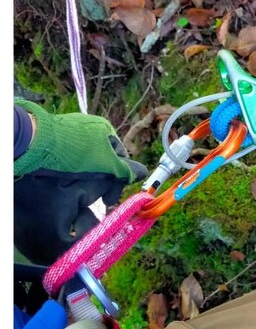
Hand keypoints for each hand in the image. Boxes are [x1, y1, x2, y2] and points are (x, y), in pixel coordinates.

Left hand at [14, 101, 147, 264]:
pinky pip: (74, 162)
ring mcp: (75, 136)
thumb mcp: (106, 162)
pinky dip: (76, 174)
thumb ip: (125, 169)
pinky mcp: (60, 143)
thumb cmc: (76, 150)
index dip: (120, 180)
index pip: (122, 158)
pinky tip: (71, 181)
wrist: (37, 142)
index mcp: (105, 130)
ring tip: (84, 190)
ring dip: (91, 180)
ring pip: (91, 164)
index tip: (111, 198)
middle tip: (99, 198)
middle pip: (106, 162)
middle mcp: (91, 131)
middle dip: (105, 182)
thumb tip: (144, 172)